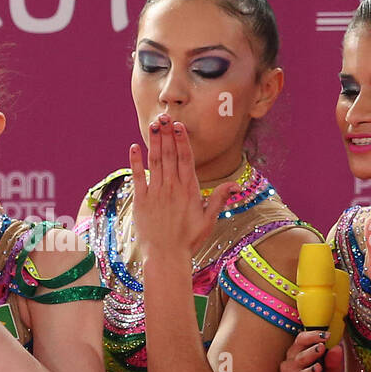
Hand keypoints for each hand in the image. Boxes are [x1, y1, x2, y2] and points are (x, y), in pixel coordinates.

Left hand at [130, 114, 237, 258]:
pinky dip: (135, 161)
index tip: (178, 125)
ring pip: (155, 161)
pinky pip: (138, 177)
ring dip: (154, 142)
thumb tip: (236, 184)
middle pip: (169, 155)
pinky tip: (134, 147)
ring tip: (153, 125)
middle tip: (164, 116)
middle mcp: (172, 187)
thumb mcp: (209, 219)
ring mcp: (156, 193)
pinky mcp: (141, 200)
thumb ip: (219, 198)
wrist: (166, 255)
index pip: (185, 158)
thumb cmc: (189, 239)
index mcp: (189, 190)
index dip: (181, 140)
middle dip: (166, 134)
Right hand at [281, 330, 341, 371]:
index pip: (300, 341)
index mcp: (297, 355)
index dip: (311, 336)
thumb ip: (334, 361)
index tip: (326, 335)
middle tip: (321, 348)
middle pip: (297, 357)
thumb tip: (337, 348)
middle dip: (309, 352)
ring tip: (319, 368)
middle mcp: (290, 367)